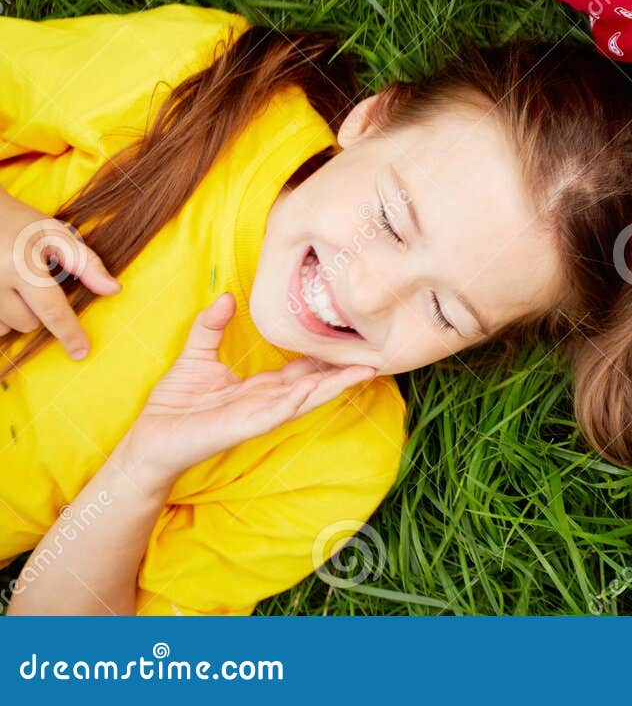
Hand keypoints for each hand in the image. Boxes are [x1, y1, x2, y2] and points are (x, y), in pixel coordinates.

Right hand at [0, 189, 119, 358]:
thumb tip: (113, 290)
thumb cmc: (20, 224)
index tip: (81, 352)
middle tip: (35, 284)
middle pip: (29, 323)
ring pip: (6, 328)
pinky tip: (3, 295)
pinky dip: (0, 317)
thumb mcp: (57, 234)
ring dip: (16, 315)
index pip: (51, 310)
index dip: (69, 333)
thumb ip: (86, 263)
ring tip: (15, 286)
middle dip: (39, 311)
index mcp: (21, 266)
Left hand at [121, 295, 375, 483]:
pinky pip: (274, 413)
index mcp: (261, 387)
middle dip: (345, 371)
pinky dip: (296, 401)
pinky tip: (313, 388)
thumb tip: (225, 295)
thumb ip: (211, 326)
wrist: (148, 440)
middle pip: (315, 383)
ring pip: (305, 398)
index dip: (327, 355)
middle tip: (378, 355)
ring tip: (364, 370)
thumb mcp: (196, 355)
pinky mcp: (242, 427)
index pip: (303, 369)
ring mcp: (258, 415)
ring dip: (334, 385)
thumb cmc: (174, 404)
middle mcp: (266, 401)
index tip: (354, 339)